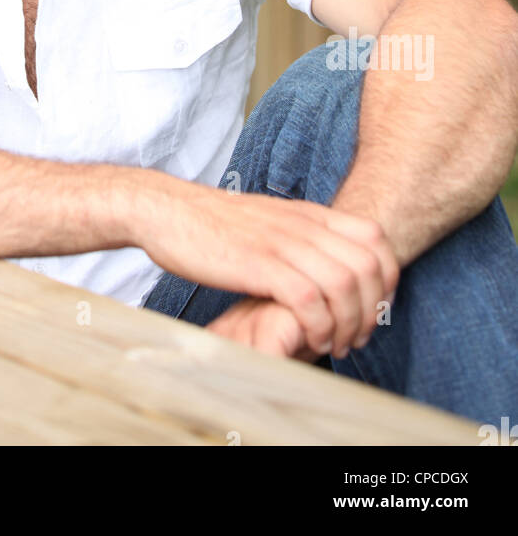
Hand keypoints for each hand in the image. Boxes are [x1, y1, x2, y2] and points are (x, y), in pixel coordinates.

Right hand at [133, 177, 399, 357]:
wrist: (168, 210)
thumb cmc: (215, 224)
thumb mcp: (271, 220)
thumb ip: (303, 235)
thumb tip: (329, 260)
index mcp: (308, 213)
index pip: (375, 236)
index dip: (386, 276)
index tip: (374, 306)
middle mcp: (302, 224)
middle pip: (368, 265)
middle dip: (373, 310)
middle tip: (357, 335)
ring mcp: (282, 242)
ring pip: (344, 285)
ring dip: (348, 324)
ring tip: (335, 344)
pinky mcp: (258, 264)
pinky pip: (309, 298)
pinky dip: (319, 325)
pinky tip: (311, 338)